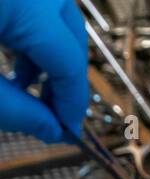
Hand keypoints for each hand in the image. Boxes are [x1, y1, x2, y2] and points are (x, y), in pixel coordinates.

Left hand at [0, 0, 89, 141]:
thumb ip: (15, 110)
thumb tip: (52, 130)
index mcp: (21, 4)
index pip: (67, 59)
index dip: (72, 102)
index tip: (68, 132)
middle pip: (71, 29)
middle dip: (68, 74)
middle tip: (56, 113)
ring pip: (56, 15)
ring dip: (51, 53)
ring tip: (29, 87)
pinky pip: (34, 5)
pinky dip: (33, 32)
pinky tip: (16, 58)